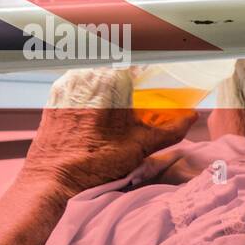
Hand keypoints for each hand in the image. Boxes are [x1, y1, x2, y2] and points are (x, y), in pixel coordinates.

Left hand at [22, 68, 195, 194]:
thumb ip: (171, 129)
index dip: (150, 73)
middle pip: (117, 69)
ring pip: (98, 76)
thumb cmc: (95, 164)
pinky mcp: (55, 95)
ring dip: (110, 88)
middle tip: (139, 101)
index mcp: (111, 81)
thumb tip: (191, 118)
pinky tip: (97, 114)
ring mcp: (68, 84)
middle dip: (130, 83)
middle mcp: (87, 76)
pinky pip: (80, 86)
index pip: (138, 65)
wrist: (53, 180)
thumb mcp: (141, 147)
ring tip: (117, 110)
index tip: (157, 82)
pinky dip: (92, 94)